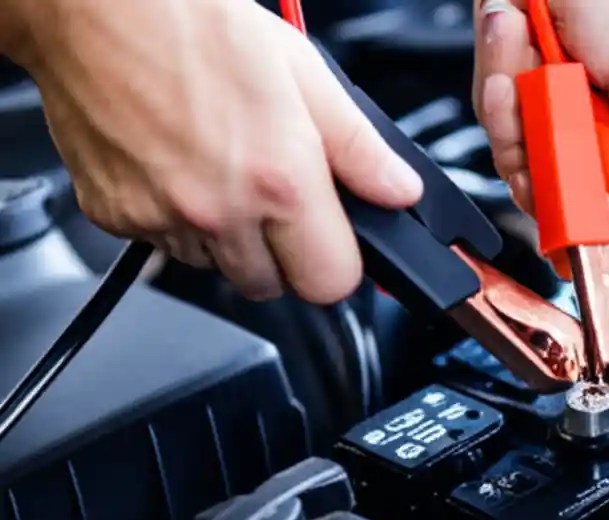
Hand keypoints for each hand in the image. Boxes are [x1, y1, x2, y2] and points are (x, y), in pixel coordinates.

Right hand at [4, 0, 422, 302]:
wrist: (93, 4)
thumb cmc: (192, 23)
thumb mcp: (304, 74)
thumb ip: (359, 147)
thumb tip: (398, 191)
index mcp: (279, 182)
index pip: (332, 283)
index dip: (337, 260)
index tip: (332, 237)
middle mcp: (219, 211)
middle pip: (272, 285)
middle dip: (282, 252)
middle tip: (274, 194)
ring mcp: (161, 219)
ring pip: (216, 267)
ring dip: (228, 236)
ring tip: (221, 166)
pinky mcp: (114, 217)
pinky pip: (162, 244)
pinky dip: (175, 218)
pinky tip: (178, 164)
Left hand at [471, 0, 608, 216]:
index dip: (591, 211)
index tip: (575, 221)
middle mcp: (595, 115)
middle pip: (559, 180)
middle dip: (541, 153)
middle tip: (544, 108)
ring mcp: (550, 100)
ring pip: (519, 148)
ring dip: (512, 98)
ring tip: (522, 35)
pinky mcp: (511, 82)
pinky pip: (492, 110)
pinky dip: (495, 69)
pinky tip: (508, 25)